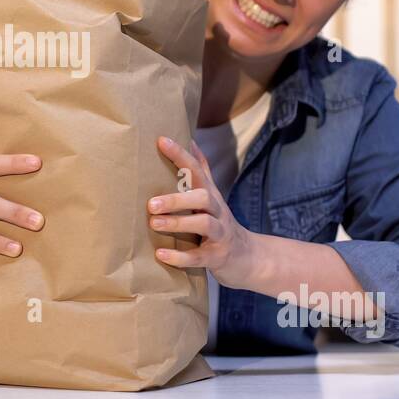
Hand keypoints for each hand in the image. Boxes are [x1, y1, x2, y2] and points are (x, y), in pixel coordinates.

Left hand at [148, 136, 259, 289]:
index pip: (197, 170)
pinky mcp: (216, 257)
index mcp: (211, 195)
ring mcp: (220, 235)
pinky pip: (199, 257)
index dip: (180, 155)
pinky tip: (161, 254)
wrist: (247, 257)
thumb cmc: (219, 222)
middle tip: (150, 204)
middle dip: (177, 199)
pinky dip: (180, 257)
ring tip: (154, 224)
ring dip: (178, 223)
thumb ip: (202, 171)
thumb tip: (190, 140)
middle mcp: (217, 212)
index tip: (161, 141)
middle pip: (203, 198)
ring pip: (204, 224)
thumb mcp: (212, 195)